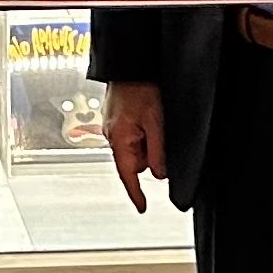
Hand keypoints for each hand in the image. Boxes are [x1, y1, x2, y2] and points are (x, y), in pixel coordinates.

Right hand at [105, 82, 167, 212]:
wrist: (130, 64)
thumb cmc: (141, 88)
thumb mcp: (156, 122)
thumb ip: (158, 151)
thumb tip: (160, 175)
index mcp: (119, 139)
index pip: (128, 175)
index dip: (136, 194)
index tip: (142, 208)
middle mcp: (112, 136)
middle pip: (136, 160)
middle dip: (151, 154)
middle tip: (160, 131)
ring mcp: (114, 127)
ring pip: (138, 146)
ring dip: (149, 139)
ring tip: (154, 116)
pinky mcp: (118, 119)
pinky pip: (135, 134)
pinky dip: (145, 130)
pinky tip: (150, 113)